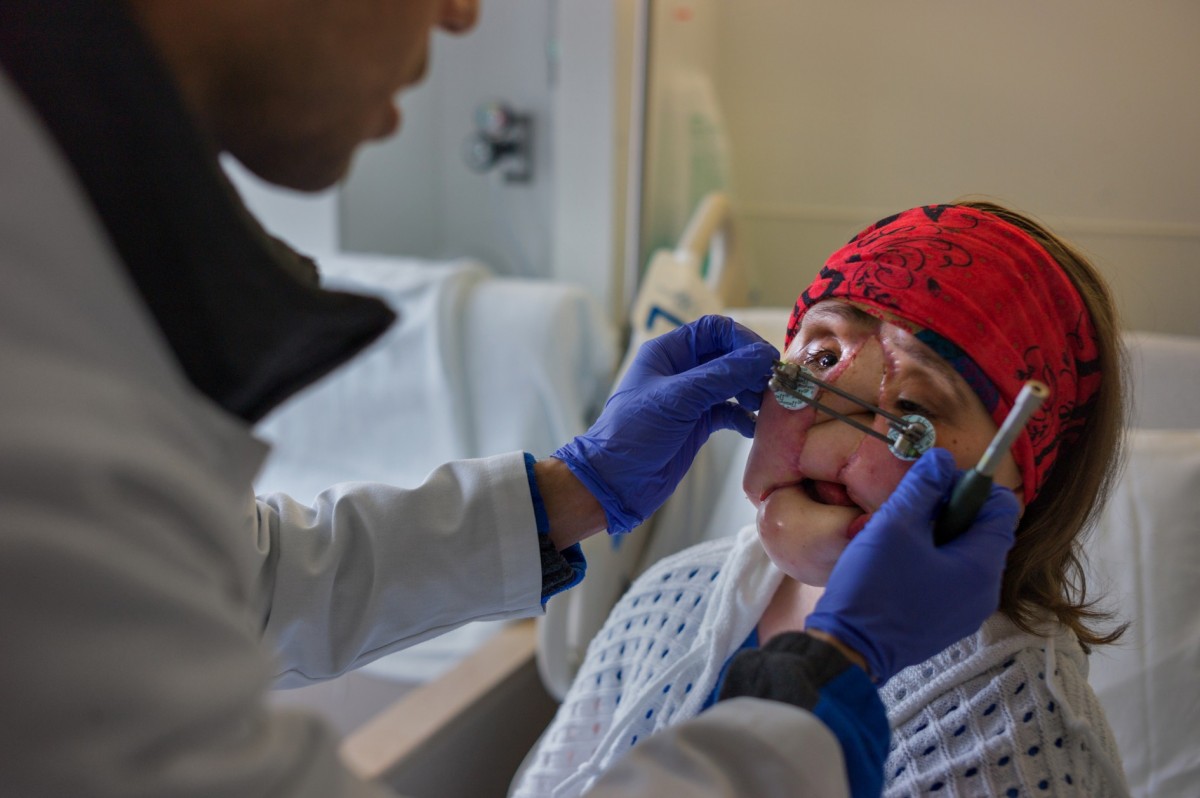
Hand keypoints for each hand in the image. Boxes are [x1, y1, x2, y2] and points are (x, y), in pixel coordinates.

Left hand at [553, 315, 777, 534]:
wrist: (615, 483)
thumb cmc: (634, 433)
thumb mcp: (678, 399)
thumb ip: (722, 376)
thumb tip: (763, 355)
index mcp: (668, 353)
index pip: (714, 330)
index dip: (742, 340)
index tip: (766, 359)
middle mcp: (680, 370)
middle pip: (727, 355)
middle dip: (752, 368)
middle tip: (773, 386)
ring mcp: (690, 399)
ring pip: (732, 384)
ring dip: (752, 392)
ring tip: (766, 407)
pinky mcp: (697, 424)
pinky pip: (729, 412)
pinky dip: (744, 417)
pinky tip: (755, 428)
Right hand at [804, 449, 1018, 682]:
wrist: (849, 648)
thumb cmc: (873, 587)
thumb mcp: (895, 525)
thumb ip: (923, 487)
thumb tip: (942, 459)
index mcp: (982, 566)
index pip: (1003, 507)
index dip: (971, 485)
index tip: (933, 485)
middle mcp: (985, 592)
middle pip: (982, 532)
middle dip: (948, 512)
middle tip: (908, 512)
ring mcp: (967, 612)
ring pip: (963, 556)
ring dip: (936, 537)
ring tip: (897, 541)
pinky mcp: (945, 624)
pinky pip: (950, 580)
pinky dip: (930, 563)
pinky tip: (896, 566)